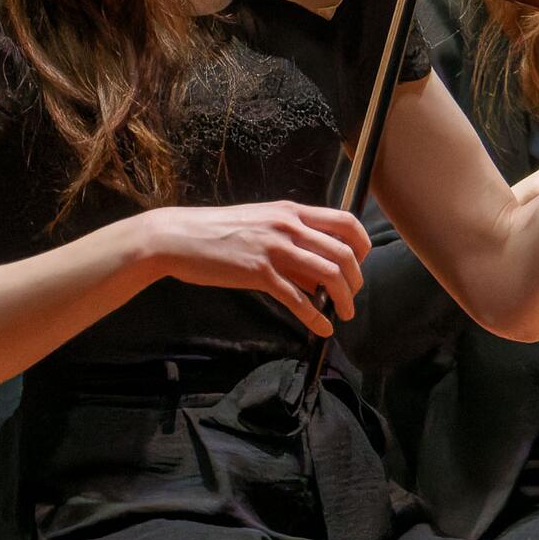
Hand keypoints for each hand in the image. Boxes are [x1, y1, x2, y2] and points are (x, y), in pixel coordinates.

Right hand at [137, 202, 369, 336]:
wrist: (177, 236)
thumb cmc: (219, 232)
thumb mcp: (262, 225)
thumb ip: (293, 245)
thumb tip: (319, 276)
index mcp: (291, 211)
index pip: (345, 221)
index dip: (361, 244)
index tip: (360, 263)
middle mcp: (288, 226)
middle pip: (343, 252)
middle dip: (355, 279)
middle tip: (352, 296)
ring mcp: (274, 248)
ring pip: (328, 274)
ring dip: (344, 298)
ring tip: (344, 313)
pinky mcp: (258, 272)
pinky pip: (297, 298)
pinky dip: (315, 316)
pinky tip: (322, 328)